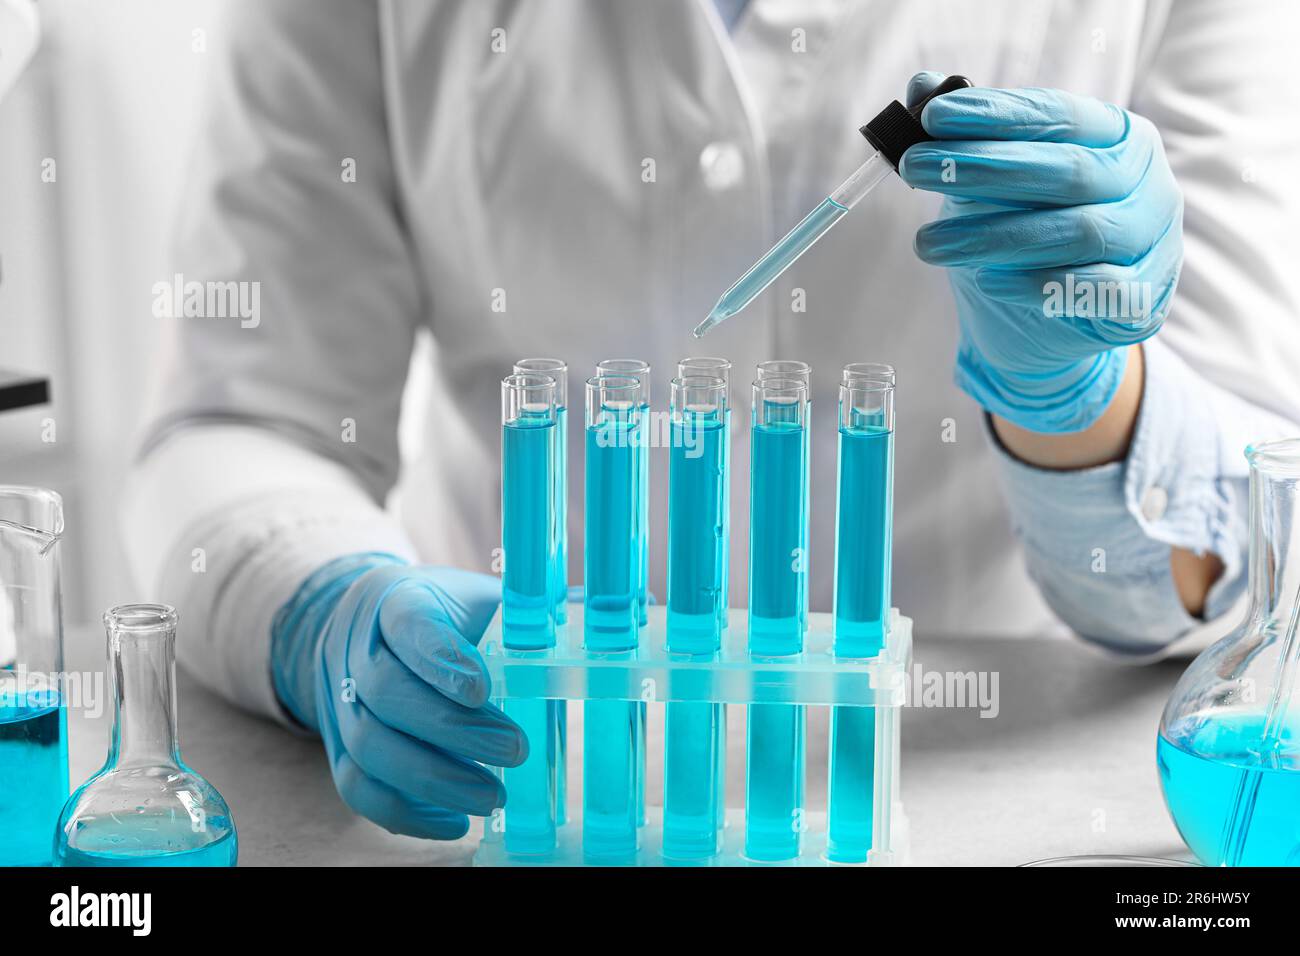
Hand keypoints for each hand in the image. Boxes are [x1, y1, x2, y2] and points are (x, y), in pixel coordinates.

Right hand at [271, 555, 526, 838]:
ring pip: (368, 744)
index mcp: (395, 600)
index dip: (441, 658)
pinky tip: (456, 821)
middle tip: (515, 750)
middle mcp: (356, 648)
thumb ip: (526, 613)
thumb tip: (598, 621)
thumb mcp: (479, 597)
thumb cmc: (445, 614)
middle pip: (385, 691)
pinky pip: (357, 786)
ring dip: (433, 778)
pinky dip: (405, 811)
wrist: (371, 625)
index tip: (483, 689)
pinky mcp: (338, 745)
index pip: (408, 622)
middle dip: (452, 730)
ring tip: (493, 796)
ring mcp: (338, 700)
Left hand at [899, 72, 1182, 433]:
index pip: (1060, 115)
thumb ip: (966, 136)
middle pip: (1068, 170)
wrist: (1044, 327)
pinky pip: (1097, 290)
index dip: (996, 114)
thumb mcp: (993, 185)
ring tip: (928, 242)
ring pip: (1078, 232)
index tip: (932, 115)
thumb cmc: (1024, 238)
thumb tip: (921, 85)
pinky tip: (987, 281)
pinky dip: (1037, 284)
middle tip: (915, 168)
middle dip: (984, 167)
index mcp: (1120, 137)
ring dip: (993, 236)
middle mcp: (1148, 183)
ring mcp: (1153, 242)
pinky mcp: (1144, 301)